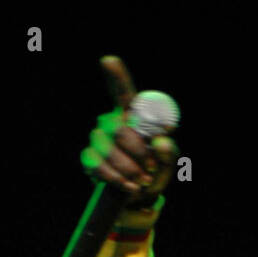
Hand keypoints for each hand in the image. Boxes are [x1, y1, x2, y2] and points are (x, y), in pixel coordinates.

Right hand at [80, 55, 178, 206]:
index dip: (116, 77)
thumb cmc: (154, 171)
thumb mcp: (168, 162)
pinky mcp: (89, 158)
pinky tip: (129, 187)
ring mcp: (97, 139)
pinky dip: (116, 179)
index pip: (123, 93)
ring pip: (109, 150)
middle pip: (119, 129)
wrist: (140, 195)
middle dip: (138, 152)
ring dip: (129, 170)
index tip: (108, 61)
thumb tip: (161, 141)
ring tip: (141, 181)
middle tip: (150, 168)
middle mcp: (112, 122)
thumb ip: (169, 152)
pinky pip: (98, 166)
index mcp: (132, 116)